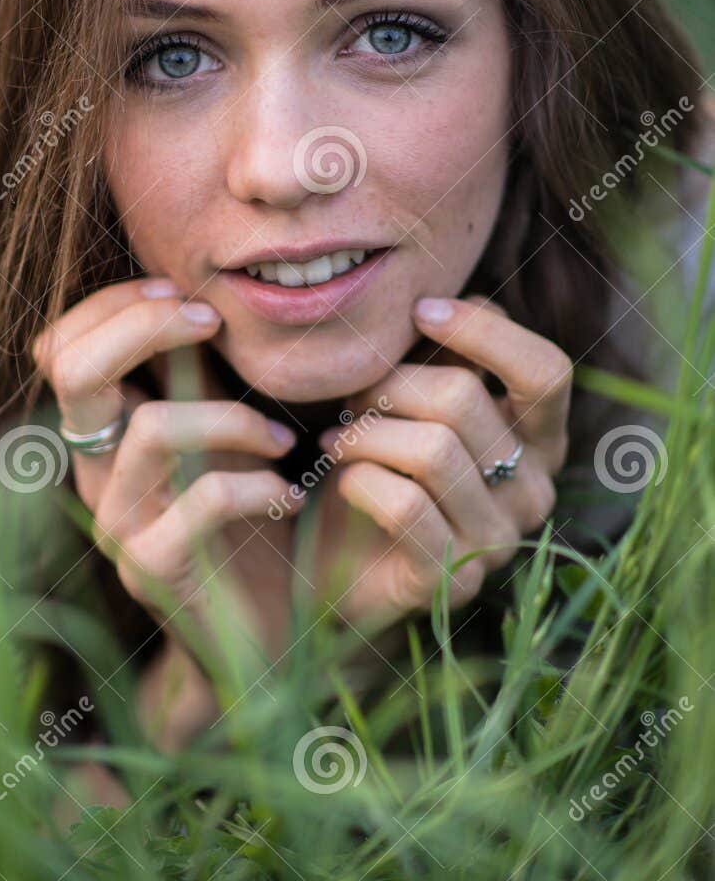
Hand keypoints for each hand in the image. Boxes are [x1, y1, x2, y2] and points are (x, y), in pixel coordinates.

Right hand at [32, 277, 299, 690]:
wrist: (260, 643)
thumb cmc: (253, 527)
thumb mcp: (224, 437)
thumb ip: (203, 378)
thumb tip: (215, 293)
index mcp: (105, 437)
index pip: (63, 346)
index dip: (114, 306)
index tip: (186, 297)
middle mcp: (95, 476)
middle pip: (74, 370)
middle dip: (144, 327)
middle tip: (212, 325)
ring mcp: (117, 525)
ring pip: (152, 428)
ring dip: (231, 415)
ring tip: (282, 439)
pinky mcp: (155, 570)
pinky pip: (203, 500)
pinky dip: (258, 485)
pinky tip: (288, 495)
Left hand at [311, 294, 570, 633]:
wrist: (336, 570)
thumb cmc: (378, 467)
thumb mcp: (413, 400)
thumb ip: (440, 353)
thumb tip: (438, 299)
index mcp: (539, 440)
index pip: (546, 371)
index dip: (484, 330)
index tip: (418, 310)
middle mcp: (534, 492)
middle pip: (464, 400)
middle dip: (389, 384)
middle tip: (349, 400)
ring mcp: (499, 542)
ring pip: (431, 450)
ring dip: (364, 434)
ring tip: (333, 441)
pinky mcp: (453, 582)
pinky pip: (404, 505)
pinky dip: (358, 479)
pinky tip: (338, 480)